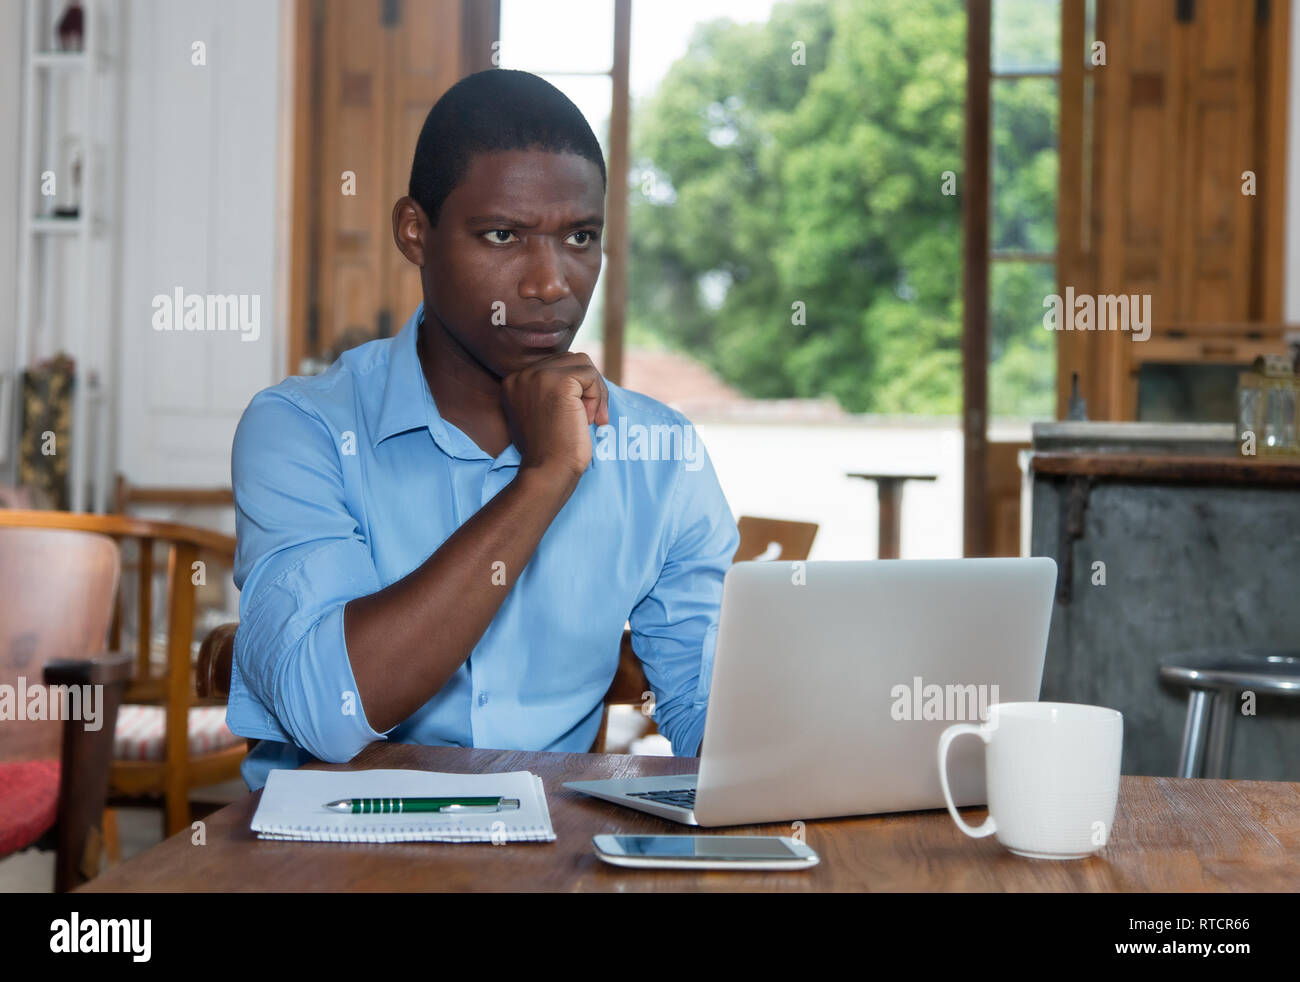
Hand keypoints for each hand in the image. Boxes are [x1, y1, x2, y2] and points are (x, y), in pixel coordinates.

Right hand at [501, 352, 609, 481]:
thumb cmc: (549, 451)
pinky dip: (598, 397)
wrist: (548, 471)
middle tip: (588, 419)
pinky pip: (591, 376)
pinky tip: (590, 420)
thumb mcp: (541, 414)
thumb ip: (549, 392)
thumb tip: (582, 376)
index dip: (575, 388)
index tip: (577, 416)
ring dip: (594, 391)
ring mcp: (538, 375)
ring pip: (583, 364)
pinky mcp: (559, 381)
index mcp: (514, 381)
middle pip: (570, 360)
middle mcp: (521, 374)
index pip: (555, 366)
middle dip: (587, 387)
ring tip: (589, 418)